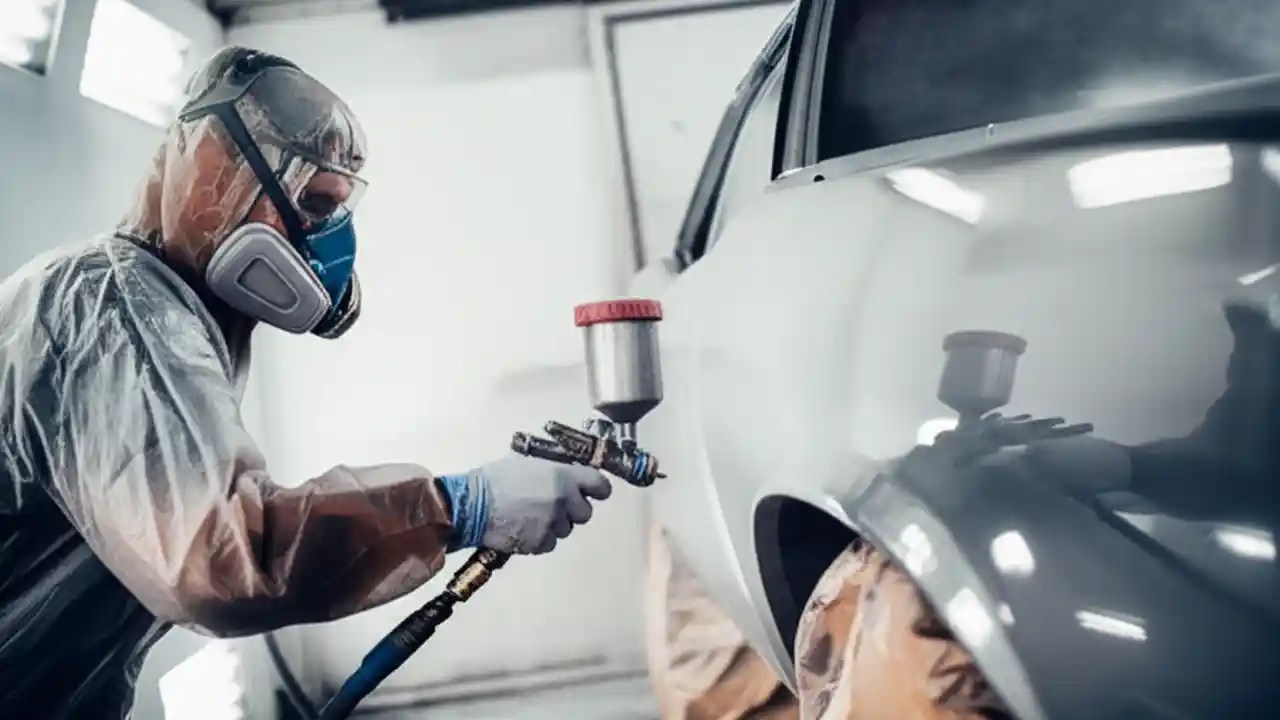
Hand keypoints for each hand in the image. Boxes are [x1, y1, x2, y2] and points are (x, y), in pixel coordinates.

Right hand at [439, 454, 611, 554]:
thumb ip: (554, 466)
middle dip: (573, 510)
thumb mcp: (528, 460)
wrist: (471, 506)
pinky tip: (524, 528)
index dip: (598, 489)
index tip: (593, 491)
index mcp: (564, 477)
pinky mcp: (541, 544)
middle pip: (586, 512)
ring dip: (555, 524)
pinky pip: (550, 543)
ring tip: (531, 516)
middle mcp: (564, 501)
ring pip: (567, 529)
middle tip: (554, 505)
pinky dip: (541, 538)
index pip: (601, 485)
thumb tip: (570, 468)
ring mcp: (554, 524)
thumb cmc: (496, 478)